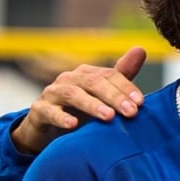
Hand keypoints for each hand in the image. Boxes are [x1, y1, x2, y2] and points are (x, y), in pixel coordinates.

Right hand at [10, 47, 147, 153]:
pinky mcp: (38, 111)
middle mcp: (69, 79)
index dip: (126, 87)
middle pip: (93, 82)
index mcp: (86, 74)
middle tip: (131, 112)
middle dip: (114, 96)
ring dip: (91, 105)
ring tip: (109, 117)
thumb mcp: (101, 96)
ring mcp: (52, 94)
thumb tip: (141, 49)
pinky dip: (61, 117)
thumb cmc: (79, 111)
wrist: (46, 131)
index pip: (109, 75)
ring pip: (72, 94)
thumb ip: (121, 76)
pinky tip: (73, 125)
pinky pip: (49, 112)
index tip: (141, 103)